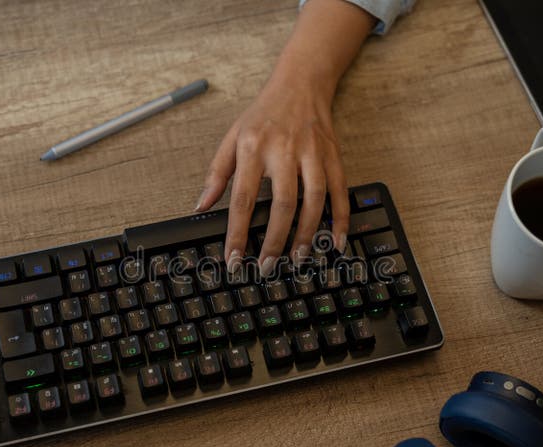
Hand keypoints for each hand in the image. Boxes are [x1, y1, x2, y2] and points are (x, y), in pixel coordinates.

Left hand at [195, 72, 348, 274]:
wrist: (300, 84)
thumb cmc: (263, 115)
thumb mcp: (231, 137)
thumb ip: (216, 173)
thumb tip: (201, 206)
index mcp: (253, 147)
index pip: (243, 198)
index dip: (238, 232)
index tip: (234, 258)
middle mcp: (283, 150)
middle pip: (282, 203)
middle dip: (275, 240)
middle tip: (267, 266)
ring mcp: (312, 153)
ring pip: (313, 200)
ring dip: (306, 233)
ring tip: (297, 258)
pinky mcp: (333, 156)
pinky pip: (340, 191)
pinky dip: (340, 218)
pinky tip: (336, 241)